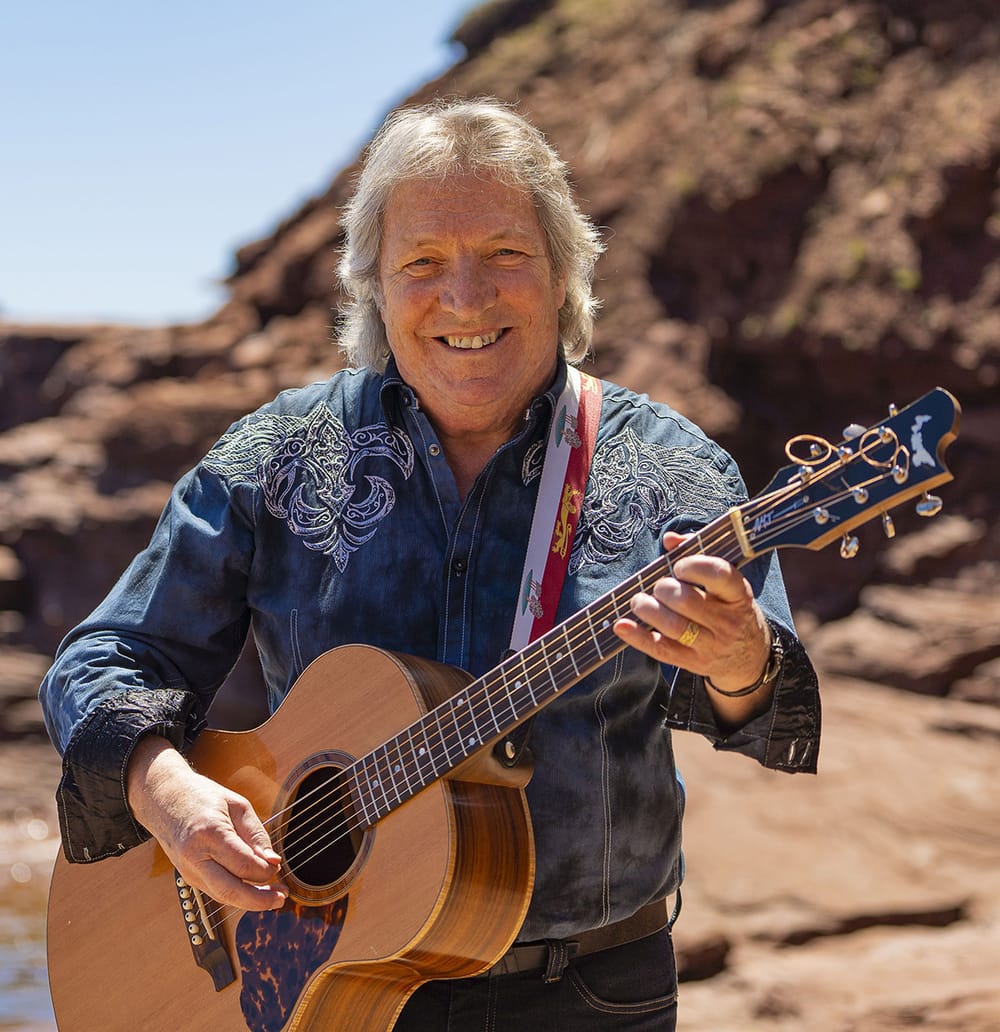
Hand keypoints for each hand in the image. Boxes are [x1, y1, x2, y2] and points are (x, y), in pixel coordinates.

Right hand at [126, 736, 286, 911]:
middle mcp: (194, 857)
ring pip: (223, 896)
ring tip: (273, 895)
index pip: (243, 864)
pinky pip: (216, 890)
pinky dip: (236, 893)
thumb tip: (273, 861)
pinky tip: (253, 888)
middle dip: (258, 900)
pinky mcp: (188, 876)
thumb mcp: (238, 805)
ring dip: (249, 900)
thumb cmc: (203, 797)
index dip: (265, 870)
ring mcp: (188, 870)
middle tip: (281, 898)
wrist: (164, 799)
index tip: (278, 865)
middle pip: (229, 891)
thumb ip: (256, 835)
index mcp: (209, 834)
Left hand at [613, 532, 772, 718]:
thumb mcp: (726, 583)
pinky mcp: (692, 662)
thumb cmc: (729, 607)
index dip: (695, 566)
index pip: (720, 576)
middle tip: (660, 587)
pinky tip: (621, 625)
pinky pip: (661, 650)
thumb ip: (699, 554)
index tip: (679, 565)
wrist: (749, 657)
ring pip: (674, 627)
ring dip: (648, 609)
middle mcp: (727, 622)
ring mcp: (710, 645)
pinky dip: (638, 637)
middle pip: (688, 601)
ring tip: (639, 601)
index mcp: (738, 595)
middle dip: (665, 588)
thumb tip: (669, 539)